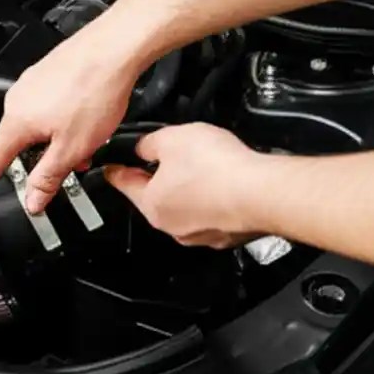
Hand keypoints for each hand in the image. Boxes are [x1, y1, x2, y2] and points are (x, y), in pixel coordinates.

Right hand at [0, 15, 153, 212]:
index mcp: (17, 123)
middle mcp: (18, 100)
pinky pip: (49, 106)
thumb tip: (33, 200)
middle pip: (21, 144)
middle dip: (43, 160)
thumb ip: (48, 177)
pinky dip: (65, 119)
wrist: (115, 48)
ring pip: (39, 125)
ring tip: (91, 140)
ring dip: (59, 140)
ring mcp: (32, 84)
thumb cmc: (94, 89)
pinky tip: (88, 118)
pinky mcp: (48, 74)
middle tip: (72, 166)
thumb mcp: (73, 148)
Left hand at [103, 123, 269, 248]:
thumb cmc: (218, 169)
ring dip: (190, 188)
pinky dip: (214, 199)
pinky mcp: (226, 235)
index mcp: (151, 204)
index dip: (115, 170)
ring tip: (204, 167)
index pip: (123, 184)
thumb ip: (149, 143)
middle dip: (160, 177)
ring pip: (185, 207)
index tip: (111, 168)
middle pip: (155, 196)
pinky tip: (224, 183)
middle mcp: (172, 226)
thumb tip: (145, 147)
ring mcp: (200, 234)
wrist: (262, 192)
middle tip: (171, 158)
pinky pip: (212, 214)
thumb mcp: (171, 139)